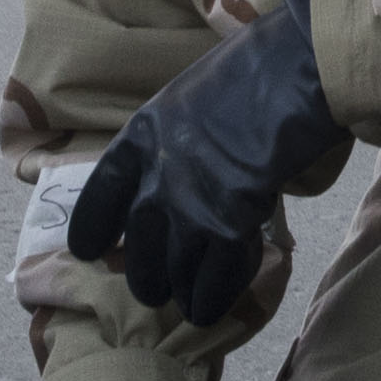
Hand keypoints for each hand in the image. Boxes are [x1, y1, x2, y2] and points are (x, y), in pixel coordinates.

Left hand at [63, 0, 349, 323]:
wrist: (290, 76)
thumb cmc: (249, 71)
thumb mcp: (187, 98)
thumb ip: (175, 139)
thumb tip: (183, 164)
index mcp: (137, 142)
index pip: (97, 202)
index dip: (91, 233)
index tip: (89, 252)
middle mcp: (154, 182)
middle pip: (137, 250)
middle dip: (145, 276)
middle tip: (153, 288)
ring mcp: (190, 209)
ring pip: (173, 274)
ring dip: (180, 294)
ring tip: (186, 304)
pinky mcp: (230, 229)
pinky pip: (215, 279)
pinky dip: (213, 298)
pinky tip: (210, 309)